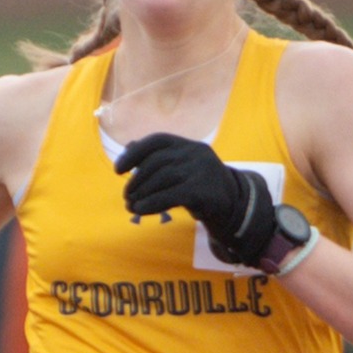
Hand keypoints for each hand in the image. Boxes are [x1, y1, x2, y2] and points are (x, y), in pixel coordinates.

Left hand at [114, 134, 275, 264]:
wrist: (233, 207)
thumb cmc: (200, 187)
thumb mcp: (181, 170)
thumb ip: (159, 159)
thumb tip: (129, 148)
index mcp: (188, 145)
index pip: (157, 141)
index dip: (134, 154)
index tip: (118, 170)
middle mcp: (196, 152)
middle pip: (157, 162)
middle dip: (136, 181)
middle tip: (126, 197)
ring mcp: (202, 170)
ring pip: (162, 178)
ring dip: (141, 194)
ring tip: (131, 206)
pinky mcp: (204, 190)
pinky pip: (171, 195)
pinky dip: (151, 204)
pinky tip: (141, 211)